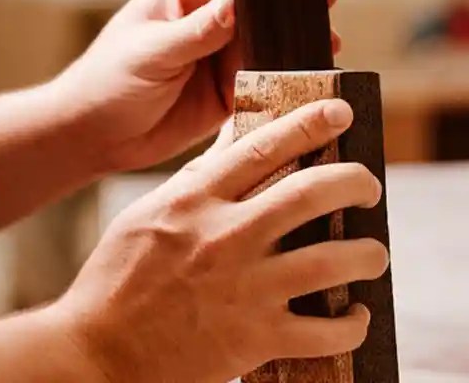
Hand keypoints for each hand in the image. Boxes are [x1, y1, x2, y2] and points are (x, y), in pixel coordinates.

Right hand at [50, 99, 387, 381]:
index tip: (342, 111)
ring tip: (373, 254)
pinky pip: (327, 330)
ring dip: (369, 254)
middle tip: (370, 187)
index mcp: (196, 201)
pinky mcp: (256, 338)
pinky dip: (353, 324)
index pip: (264, 147)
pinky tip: (356, 315)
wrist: (94, 357)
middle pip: (313, 193)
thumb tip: (245, 133)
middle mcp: (225, 238)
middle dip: (357, 182)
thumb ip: (202, 175)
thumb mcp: (151, 213)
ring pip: (334, 260)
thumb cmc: (120, 280)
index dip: (311, 123)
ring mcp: (244, 289)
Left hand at [54, 0, 340, 173]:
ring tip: (327, 41)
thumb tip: (236, 3)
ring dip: (297, 40)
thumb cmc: (106, 84)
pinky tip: (314, 74)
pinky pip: (269, 79)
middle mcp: (210, 17)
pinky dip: (290, 77)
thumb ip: (197, 30)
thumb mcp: (151, 52)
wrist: (95, 140)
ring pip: (271, 38)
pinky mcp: (233, 88)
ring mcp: (223, 53)